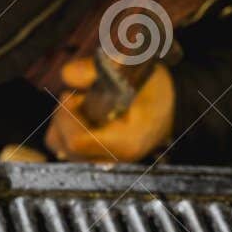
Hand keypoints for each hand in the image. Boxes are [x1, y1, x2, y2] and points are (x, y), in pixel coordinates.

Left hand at [45, 57, 174, 162]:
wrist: (171, 105)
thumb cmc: (154, 88)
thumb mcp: (132, 70)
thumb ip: (98, 70)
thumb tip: (67, 74)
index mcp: (125, 142)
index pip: (76, 142)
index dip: (66, 117)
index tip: (70, 95)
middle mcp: (113, 158)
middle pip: (64, 145)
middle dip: (63, 117)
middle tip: (75, 96)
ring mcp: (103, 161)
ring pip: (61, 147)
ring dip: (62, 123)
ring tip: (80, 105)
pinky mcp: (96, 158)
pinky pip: (66, 148)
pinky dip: (65, 129)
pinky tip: (80, 115)